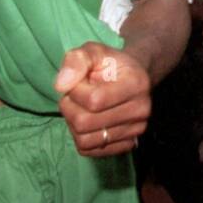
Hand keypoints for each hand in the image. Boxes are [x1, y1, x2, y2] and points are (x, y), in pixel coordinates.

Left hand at [55, 42, 151, 156]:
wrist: (133, 77)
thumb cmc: (110, 64)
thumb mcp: (93, 51)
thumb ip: (76, 60)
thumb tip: (61, 85)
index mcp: (137, 83)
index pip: (94, 100)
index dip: (75, 91)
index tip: (77, 82)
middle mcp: (141, 110)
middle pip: (85, 123)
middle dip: (69, 109)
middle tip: (74, 97)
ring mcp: (136, 130)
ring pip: (85, 140)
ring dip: (73, 125)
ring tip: (80, 109)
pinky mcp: (128, 144)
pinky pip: (90, 151)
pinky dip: (81, 138)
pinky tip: (88, 122)